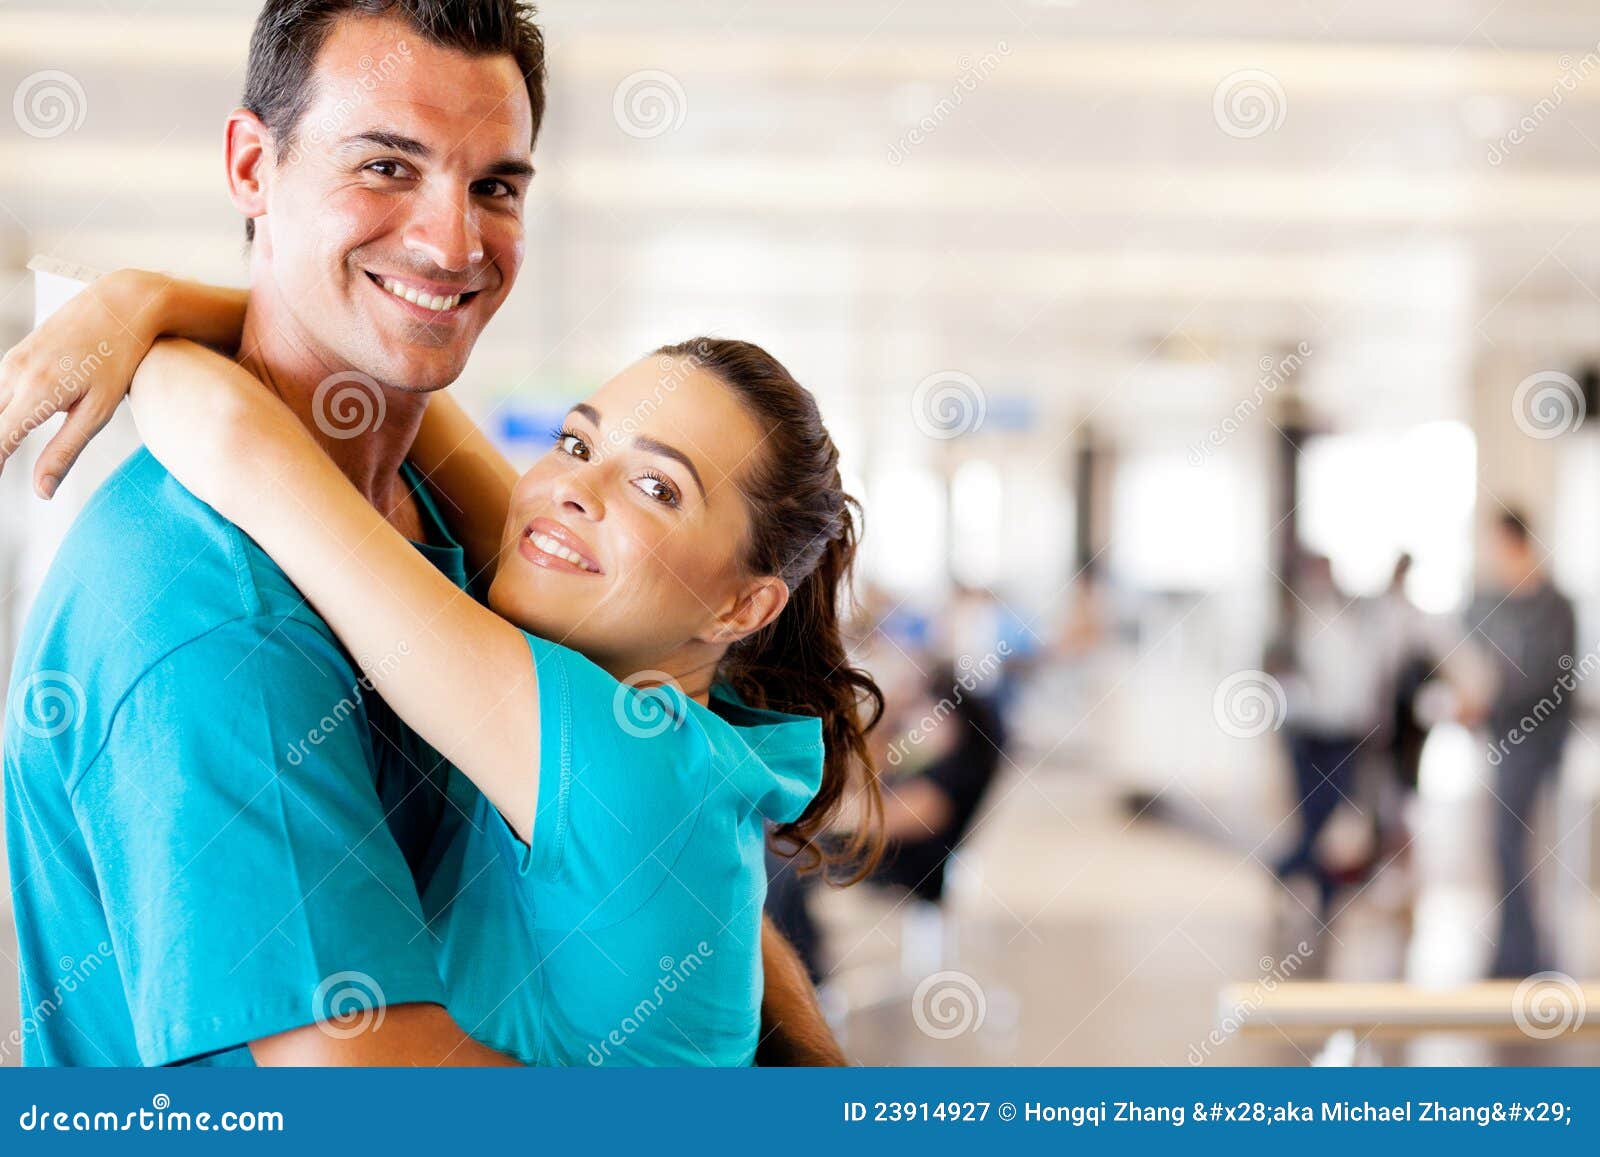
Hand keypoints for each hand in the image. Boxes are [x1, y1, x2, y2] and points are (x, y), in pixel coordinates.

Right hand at [0, 269, 171, 497]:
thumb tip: (42, 491)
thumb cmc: (118, 360)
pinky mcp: (14, 355)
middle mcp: (15, 374)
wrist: (120, 306)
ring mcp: (11, 361)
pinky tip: (6, 427)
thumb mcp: (99, 411)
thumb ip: (65, 451)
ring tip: (2, 456)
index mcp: (37, 392)